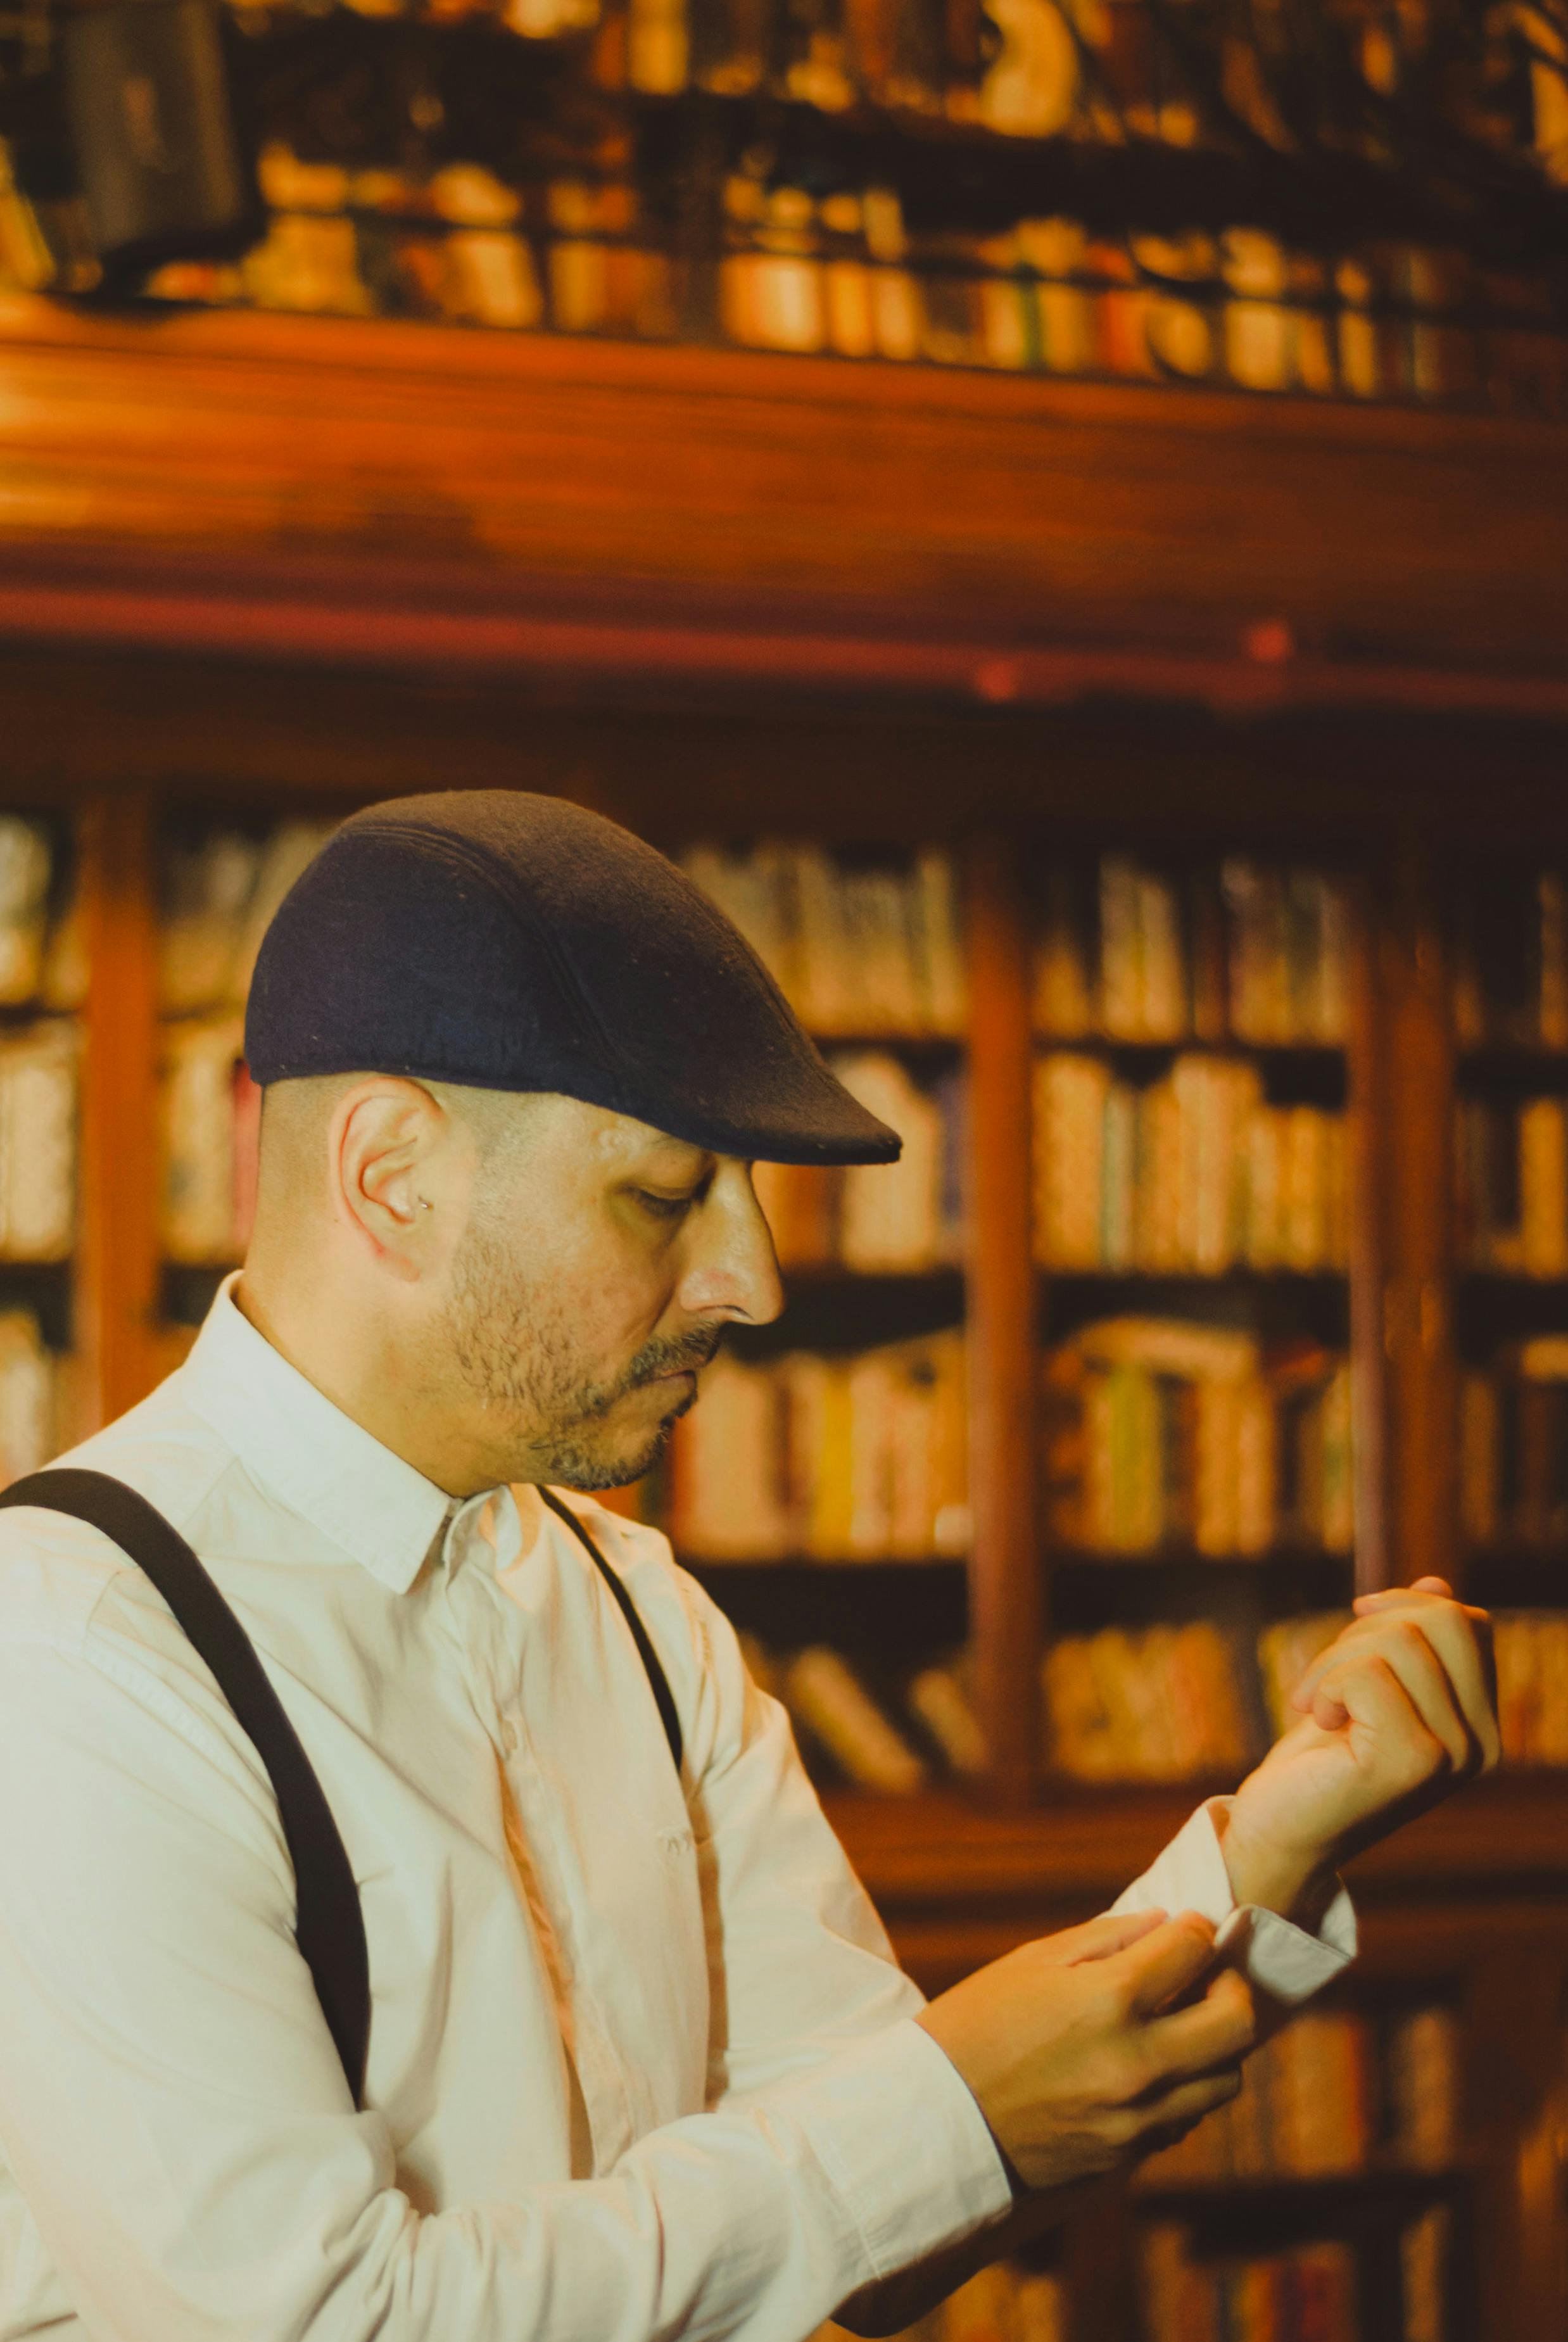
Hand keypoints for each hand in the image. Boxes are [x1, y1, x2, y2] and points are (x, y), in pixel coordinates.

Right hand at [916, 1907, 1254, 2194]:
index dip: (1196, 1929)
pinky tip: (1152, 2067)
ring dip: (1216, 2044)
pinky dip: (1186, 2087)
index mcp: (1110, 2000)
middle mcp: (1138, 2061)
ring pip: (1227, 2078)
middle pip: (1238, 2020)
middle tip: (1207, 1975)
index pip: (1195, 1948)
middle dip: (1232, 1986)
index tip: (1187, 1929)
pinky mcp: (1130, 2154)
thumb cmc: (975, 2025)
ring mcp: (1139, 2116)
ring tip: (1183, 2023)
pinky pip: (1189, 2117)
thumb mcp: (1032, 1961)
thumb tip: (1165, 1925)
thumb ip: (1107, 1938)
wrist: (935, 2122)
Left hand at [1222, 1579, 1499, 1919]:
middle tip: (1327, 1674)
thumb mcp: (1369, 1685)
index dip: (1402, 1608)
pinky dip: (1325, 1684)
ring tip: (1316, 1703)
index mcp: (1482, 1724)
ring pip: (1400, 1641)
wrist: (1279, 1827)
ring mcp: (1453, 1757)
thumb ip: (1411, 1642)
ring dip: (1333, 1660)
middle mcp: (1483, 1744)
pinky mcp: (1412, 1763)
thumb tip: (1436, 1584)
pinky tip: (1319, 1721)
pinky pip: (1367, 1674)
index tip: (1354, 1634)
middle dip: (1367, 1628)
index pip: (1468, 1622)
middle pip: (1444, 1620)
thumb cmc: (1321, 1757)